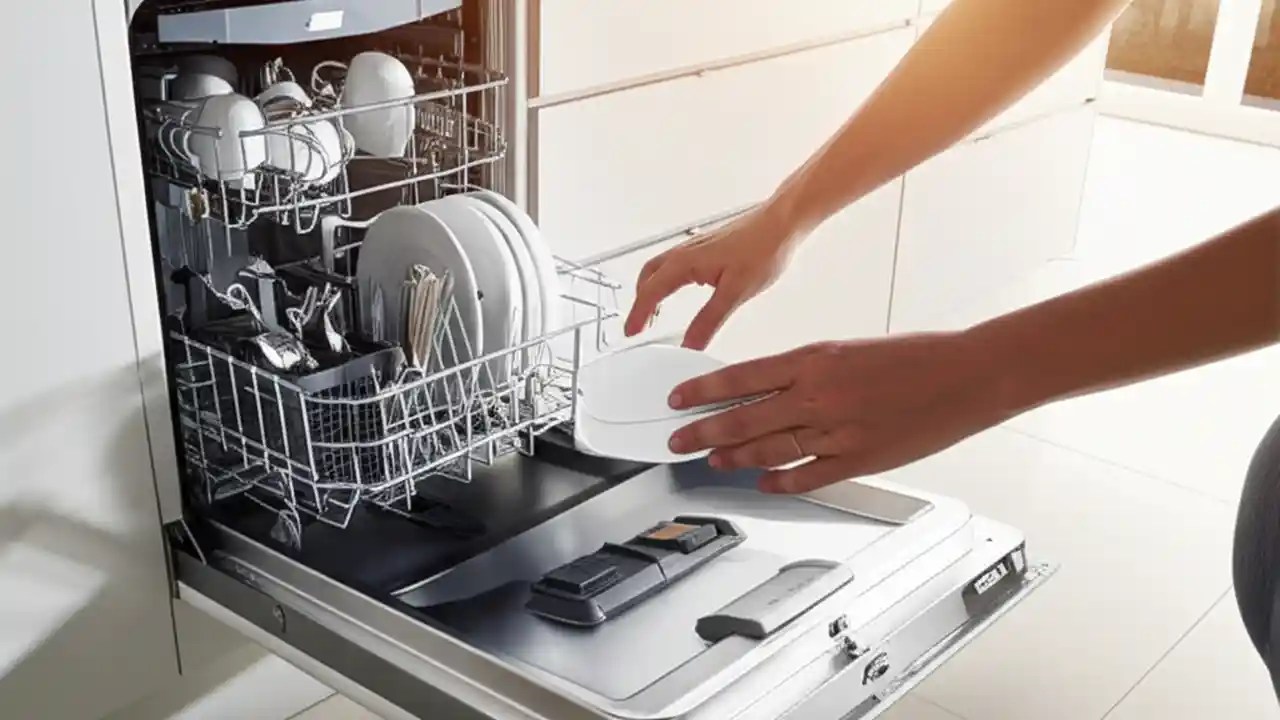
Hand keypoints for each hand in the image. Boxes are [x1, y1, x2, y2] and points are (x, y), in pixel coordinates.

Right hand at [624, 204, 804, 349]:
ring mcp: (694, 247)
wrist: (782, 223)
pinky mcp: (705, 246)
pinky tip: (677, 289)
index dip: (638, 315)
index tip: (630, 333)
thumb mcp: (735, 293)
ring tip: (651, 313)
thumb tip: (690, 343)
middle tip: (637, 326)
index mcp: (685, 263)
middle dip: (639, 303)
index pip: (650, 292)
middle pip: (647, 278)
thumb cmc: (764, 248)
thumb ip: (709, 320)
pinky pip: (672, 264)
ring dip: (649, 290)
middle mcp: (684, 252)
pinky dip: (664, 280)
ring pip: (658, 269)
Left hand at [666, 332, 1014, 492]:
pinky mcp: (859, 459)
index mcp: (814, 360)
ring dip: (735, 458)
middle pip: (743, 419)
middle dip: (702, 431)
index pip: (740, 377)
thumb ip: (806, 370)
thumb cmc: (916, 357)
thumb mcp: (848, 350)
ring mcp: (837, 431)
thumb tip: (765, 386)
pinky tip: (763, 483)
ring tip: (712, 461)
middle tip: (677, 440)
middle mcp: (818, 396)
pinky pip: (808, 476)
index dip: (701, 390)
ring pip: (769, 450)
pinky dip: (781, 481)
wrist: (967, 376)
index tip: (678, 399)